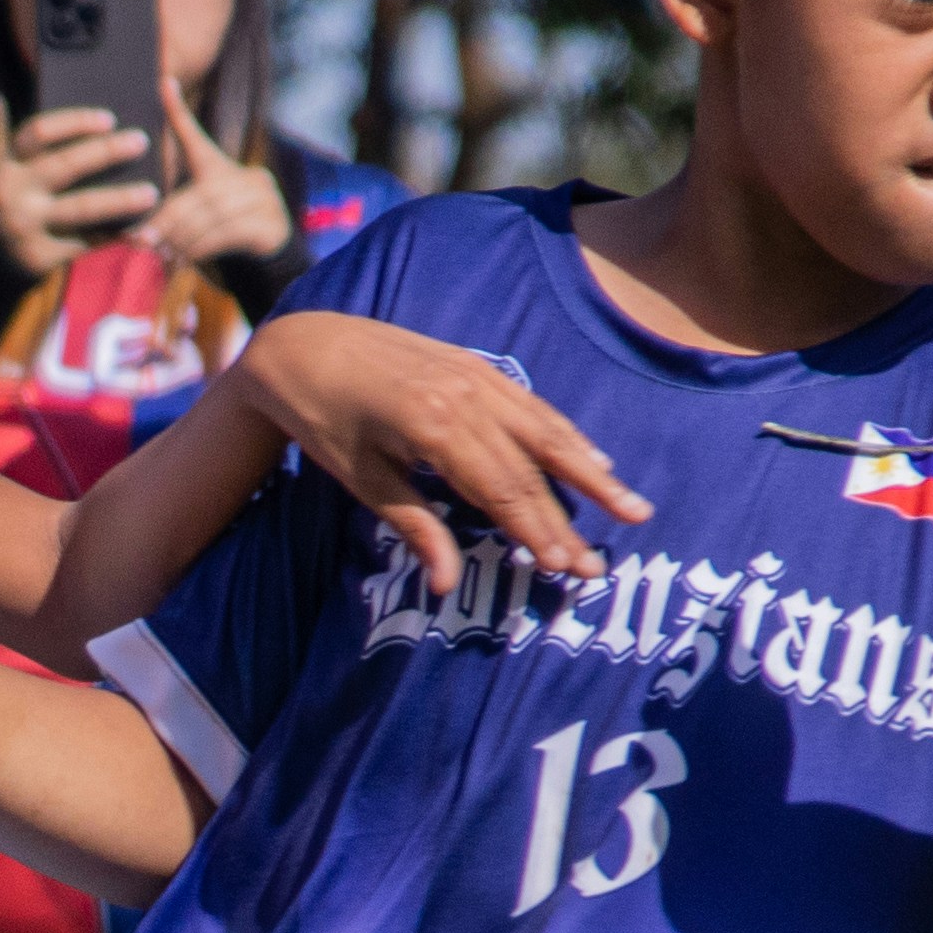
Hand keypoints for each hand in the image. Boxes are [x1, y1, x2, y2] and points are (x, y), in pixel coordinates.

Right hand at [0, 96, 160, 281]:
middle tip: (141, 141)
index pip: (38, 132)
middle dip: (107, 151)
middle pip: (66, 165)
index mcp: (6, 163)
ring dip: (121, 199)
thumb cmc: (12, 199)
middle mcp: (12, 192)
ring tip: (153, 193)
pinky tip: (143, 229)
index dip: (74, 123)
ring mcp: (26, 227)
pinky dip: (117, 235)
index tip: (110, 119)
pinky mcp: (41, 257)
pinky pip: (88, 242)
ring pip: (83, 207)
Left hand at [139, 88, 293, 271]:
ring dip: (181, 238)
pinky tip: (181, 261)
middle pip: (200, 193)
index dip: (178, 111)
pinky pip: (229, 235)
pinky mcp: (273, 224)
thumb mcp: (194, 217)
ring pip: (212, 216)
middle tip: (140, 239)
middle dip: (167, 219)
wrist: (265, 252)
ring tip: (158, 254)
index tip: (164, 81)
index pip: (196, 136)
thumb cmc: (220, 230)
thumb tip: (134, 235)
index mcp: (221, 168)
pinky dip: (200, 249)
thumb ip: (172, 214)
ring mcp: (265, 199)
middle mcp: (248, 176)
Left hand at [226, 311, 651, 590]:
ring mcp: (475, 375)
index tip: (563, 568)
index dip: (535, 533)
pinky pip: (531, 405)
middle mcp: (465, 396)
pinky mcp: (474, 365)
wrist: (302, 345)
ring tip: (630, 507)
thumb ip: (415, 528)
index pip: (501, 491)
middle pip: (530, 469)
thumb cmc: (324, 421)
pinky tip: (592, 458)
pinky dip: (565, 434)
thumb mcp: (363, 480)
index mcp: (434, 427)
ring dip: (589, 473)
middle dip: (567, 520)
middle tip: (598, 565)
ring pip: (545, 432)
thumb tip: (448, 586)